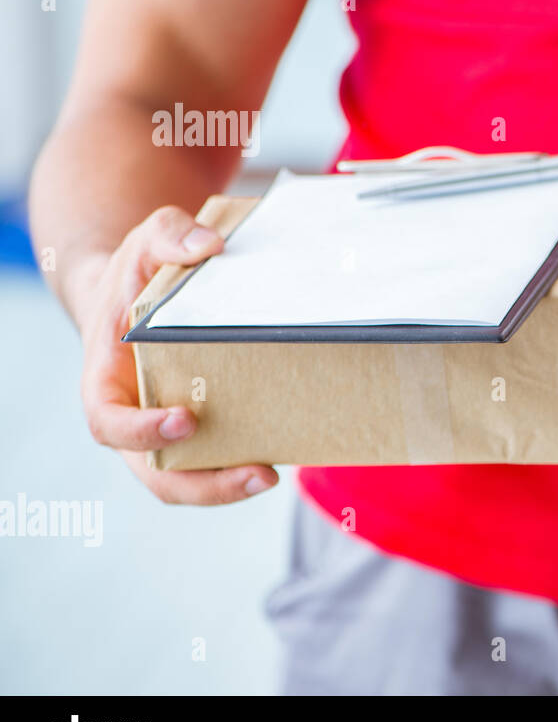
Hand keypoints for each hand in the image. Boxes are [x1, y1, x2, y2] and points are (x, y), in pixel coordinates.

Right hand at [72, 206, 278, 503]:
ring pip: (191, 479)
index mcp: (106, 381)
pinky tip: (288, 451)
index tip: (185, 421)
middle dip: (205, 484)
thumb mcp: (146, 242)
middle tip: (259, 474)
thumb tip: (209, 245)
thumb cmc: (139, 271)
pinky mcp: (207, 429)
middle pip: (157, 474)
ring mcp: (170, 430)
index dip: (141, 432)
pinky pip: (221, 458)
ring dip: (230, 486)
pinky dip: (248, 461)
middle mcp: (136, 417)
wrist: (143, 290)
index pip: (109, 423)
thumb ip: (169, 235)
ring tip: (274, 476)